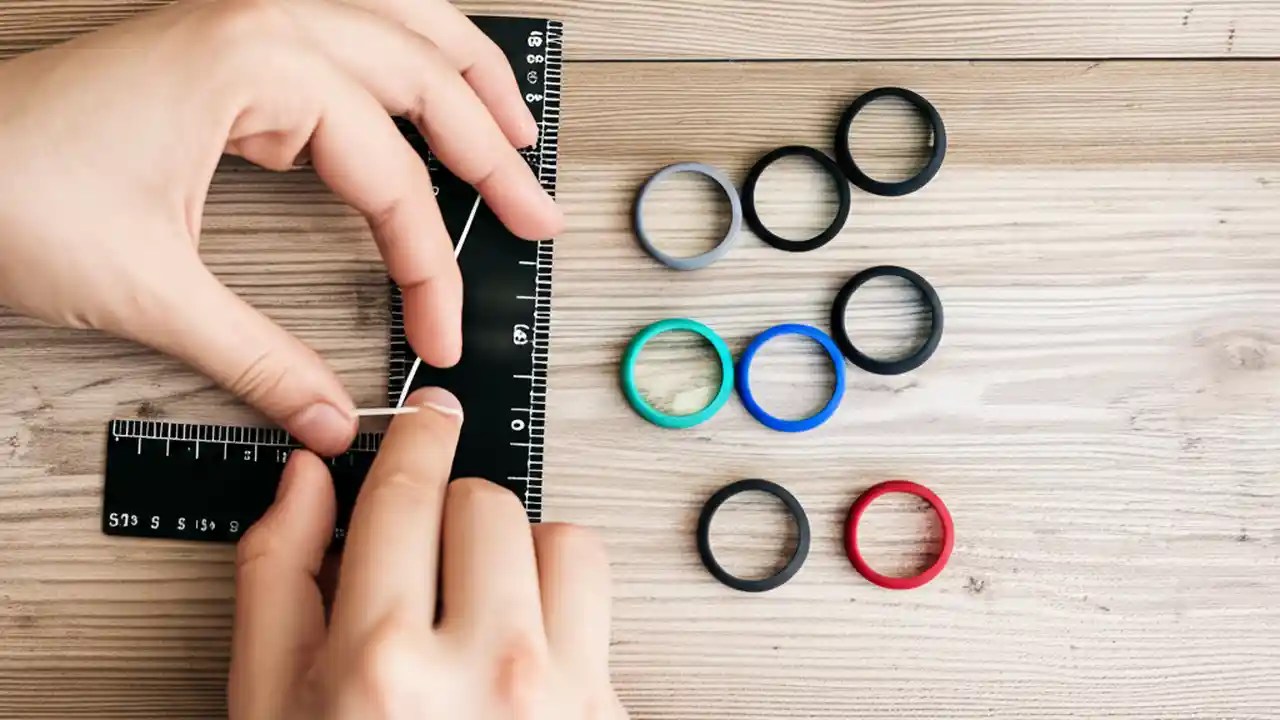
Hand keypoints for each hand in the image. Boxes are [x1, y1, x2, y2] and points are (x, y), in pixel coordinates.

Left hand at [0, 0, 561, 454]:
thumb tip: (330, 414)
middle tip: (535, 215)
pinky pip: (348, 30)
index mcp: (254, 62)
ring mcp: (246, 18)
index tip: (440, 334)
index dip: (427, 265)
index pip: (387, 174)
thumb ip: (257, 357)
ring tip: (518, 125)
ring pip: (396, 22)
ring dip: (464, 73)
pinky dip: (403, 58)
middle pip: (421, 73)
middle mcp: (263, 20)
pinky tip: (422, 86)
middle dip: (492, 148)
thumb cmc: (6, 187)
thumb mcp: (147, 288)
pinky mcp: (227, 41)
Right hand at [228, 387, 626, 719]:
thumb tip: (306, 482)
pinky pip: (599, 600)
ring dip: (517, 551)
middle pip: (486, 504)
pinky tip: (520, 641)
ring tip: (479, 601)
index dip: (418, 439)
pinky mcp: (609, 711)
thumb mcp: (270, 708)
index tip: (427, 418)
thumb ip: (275, 583)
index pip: (409, 495)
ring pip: (561, 539)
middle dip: (448, 514)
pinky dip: (561, 599)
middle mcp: (484, 673)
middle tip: (423, 561)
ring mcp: (561, 694)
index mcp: (382, 668)